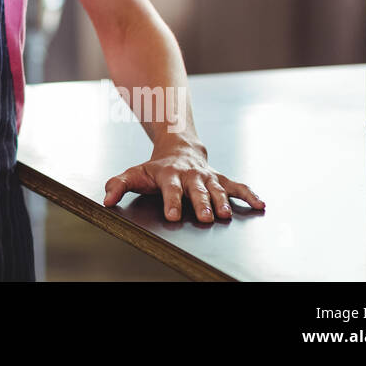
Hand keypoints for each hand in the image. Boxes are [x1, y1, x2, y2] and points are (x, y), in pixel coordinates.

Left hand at [103, 138, 264, 222]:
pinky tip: (260, 205)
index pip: (170, 190)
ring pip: (217, 189)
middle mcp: (190, 176)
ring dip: (223, 202)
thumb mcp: (134, 174)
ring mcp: (208, 177)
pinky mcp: (221, 179)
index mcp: (169, 175)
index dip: (171, 202)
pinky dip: (249, 195)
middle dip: (201, 204)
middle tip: (205, 217)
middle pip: (196, 191)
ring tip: (227, 215)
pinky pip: (238, 186)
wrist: (178, 148)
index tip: (173, 216)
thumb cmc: (155, 169)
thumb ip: (118, 185)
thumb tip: (105, 200)